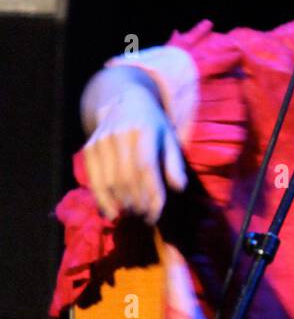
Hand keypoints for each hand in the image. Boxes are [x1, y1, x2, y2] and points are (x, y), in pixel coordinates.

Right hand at [83, 85, 186, 224]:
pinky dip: (103, 200)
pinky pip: (95, 180)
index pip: (146, 167)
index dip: (151, 194)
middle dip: (138, 203)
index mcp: (144, 130)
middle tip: (146, 218)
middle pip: (127, 178)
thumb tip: (179, 188)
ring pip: (110, 182)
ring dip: (122, 205)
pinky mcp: (90, 148)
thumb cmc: (153, 124)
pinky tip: (112, 213)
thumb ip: (174, 163)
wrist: (123, 100)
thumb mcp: (169, 137)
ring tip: (133, 215)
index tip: (157, 214)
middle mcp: (120, 134)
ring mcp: (102, 140)